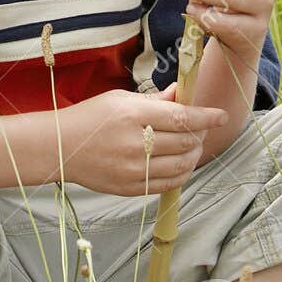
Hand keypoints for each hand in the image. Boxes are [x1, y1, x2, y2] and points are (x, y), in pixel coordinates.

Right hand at [61, 87, 228, 197]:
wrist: (61, 147)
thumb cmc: (91, 117)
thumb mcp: (121, 99)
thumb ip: (156, 100)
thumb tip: (183, 93)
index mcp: (134, 115)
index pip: (182, 117)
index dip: (206, 117)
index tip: (220, 115)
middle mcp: (135, 143)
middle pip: (185, 142)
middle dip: (200, 135)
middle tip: (202, 129)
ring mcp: (133, 169)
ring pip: (181, 165)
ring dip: (194, 156)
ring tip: (192, 147)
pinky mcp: (130, 188)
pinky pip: (168, 184)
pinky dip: (181, 174)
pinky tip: (181, 164)